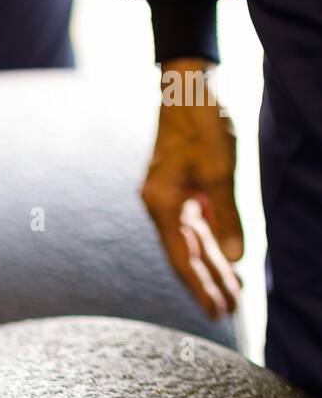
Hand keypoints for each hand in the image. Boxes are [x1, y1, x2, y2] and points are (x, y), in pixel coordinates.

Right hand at [141, 59, 242, 319]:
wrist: (187, 85)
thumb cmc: (201, 121)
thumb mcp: (219, 169)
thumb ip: (227, 216)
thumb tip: (234, 258)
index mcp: (162, 206)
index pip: (183, 259)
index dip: (200, 288)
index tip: (216, 312)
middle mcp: (162, 208)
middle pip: (187, 256)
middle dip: (209, 283)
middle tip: (229, 311)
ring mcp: (171, 201)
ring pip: (194, 244)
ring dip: (214, 267)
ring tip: (234, 293)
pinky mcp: (182, 192)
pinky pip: (198, 227)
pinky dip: (213, 245)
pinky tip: (227, 261)